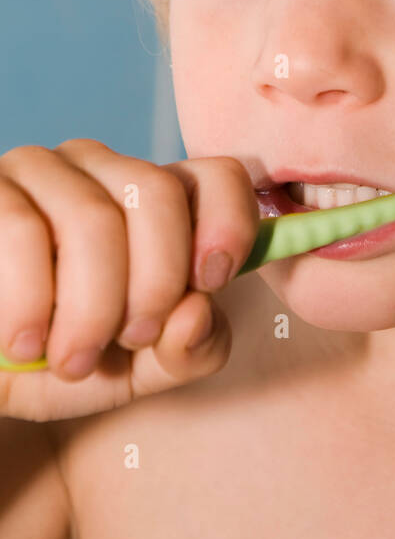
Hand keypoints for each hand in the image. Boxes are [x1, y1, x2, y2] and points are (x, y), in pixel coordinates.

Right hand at [0, 141, 259, 421]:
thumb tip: (197, 311)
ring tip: (70, 359)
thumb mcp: (139, 369)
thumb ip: (191, 348)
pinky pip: (21, 230)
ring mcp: (39, 169)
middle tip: (128, 340)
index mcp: (155, 200)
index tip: (209, 282)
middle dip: (154, 282)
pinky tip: (23, 344)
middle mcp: (102, 168)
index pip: (218, 176)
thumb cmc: (62, 358)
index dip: (228, 224)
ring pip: (91, 217)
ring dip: (89, 308)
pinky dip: (29, 304)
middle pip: (156, 192)